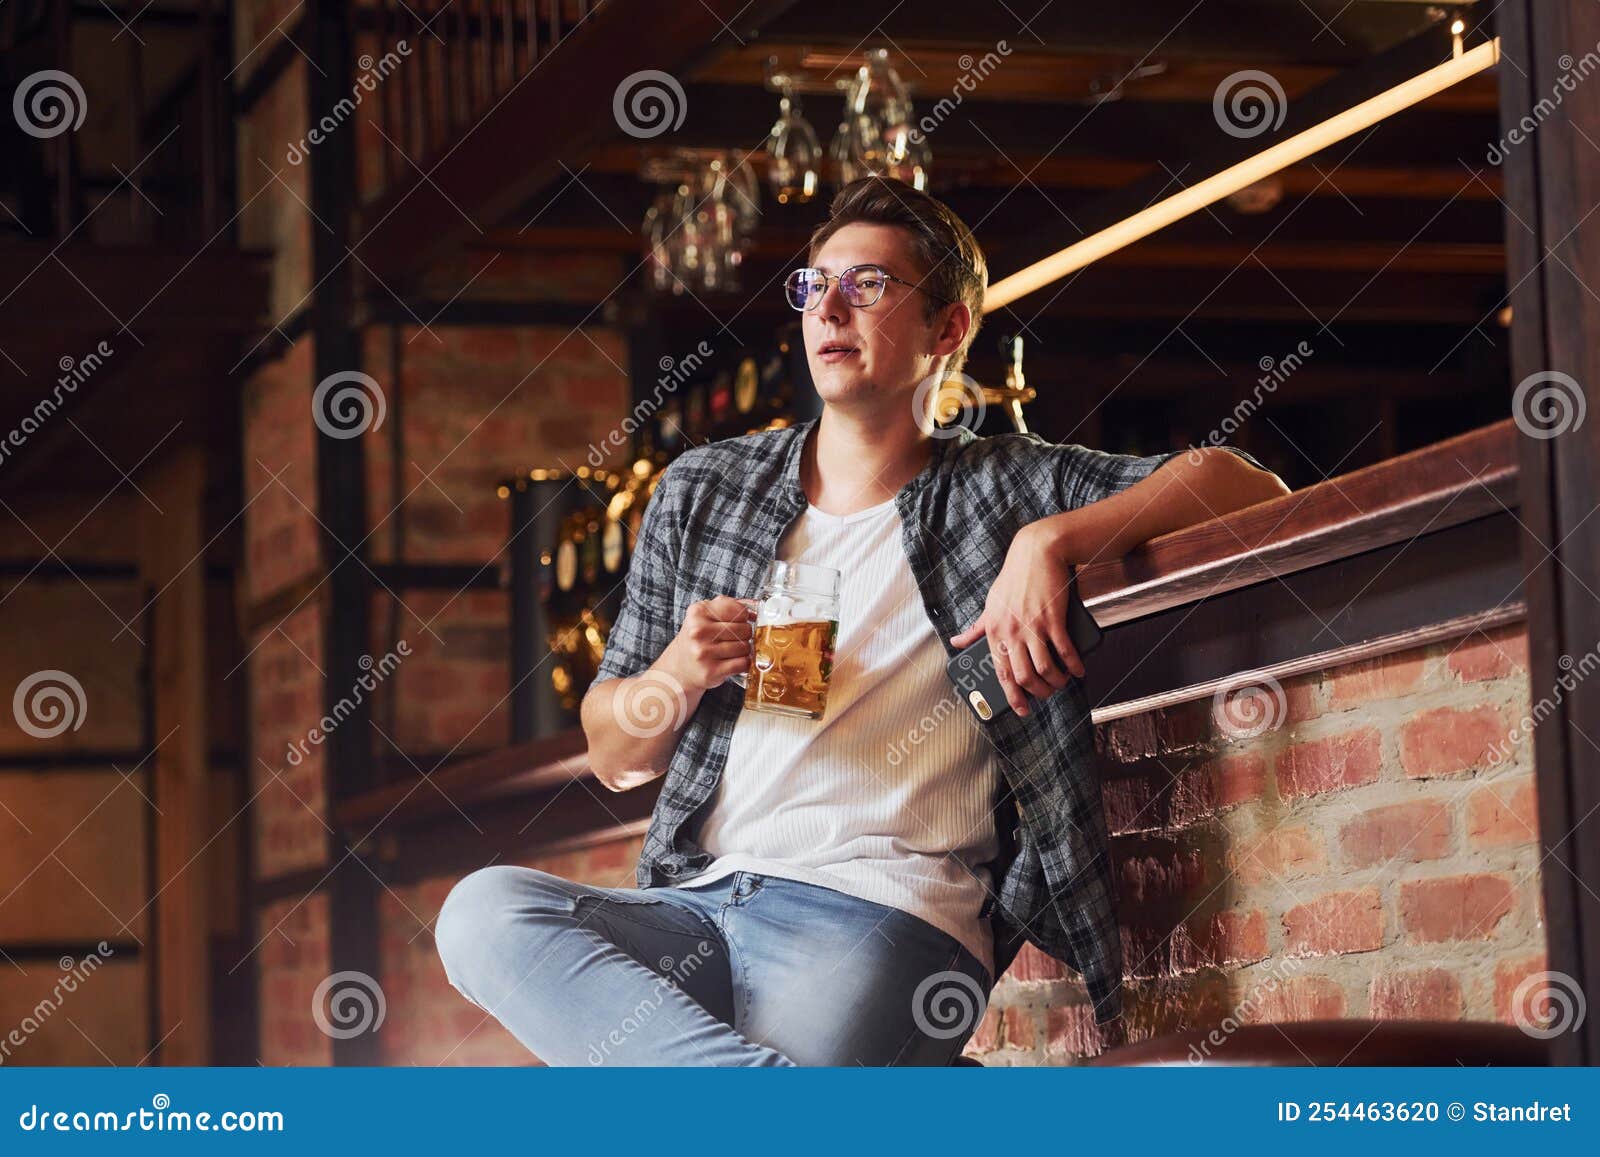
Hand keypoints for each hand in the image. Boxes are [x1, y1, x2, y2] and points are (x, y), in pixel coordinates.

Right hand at [658, 596, 755, 691]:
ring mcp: (704, 652)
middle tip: (735, 638)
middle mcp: (698, 631)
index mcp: (698, 612)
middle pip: (744, 629)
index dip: (744, 617)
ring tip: (732, 651)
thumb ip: (729, 606)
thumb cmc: (698, 639)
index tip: (739, 621)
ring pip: (745, 647)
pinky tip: (734, 661)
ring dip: (744, 650)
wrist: (680, 667)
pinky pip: (742, 663)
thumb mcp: (705, 615)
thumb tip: (756, 610)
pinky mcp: (711, 671)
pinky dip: (744, 663)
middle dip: (745, 634)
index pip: (739, 610)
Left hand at [948, 522, 1082, 717]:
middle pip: (1024, 676)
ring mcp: (1033, 625)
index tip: (1021, 710)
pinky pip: (1065, 651)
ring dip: (1057, 681)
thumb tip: (956, 642)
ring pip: (1044, 668)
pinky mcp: (1053, 618)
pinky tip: (1078, 670)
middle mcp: (1011, 631)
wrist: (1037, 551)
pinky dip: (1074, 665)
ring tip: (1063, 681)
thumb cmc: (1013, 578)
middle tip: (1048, 694)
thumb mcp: (989, 604)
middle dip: (1039, 692)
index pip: (1000, 672)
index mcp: (994, 631)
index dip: (1012, 696)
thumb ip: (976, 628)